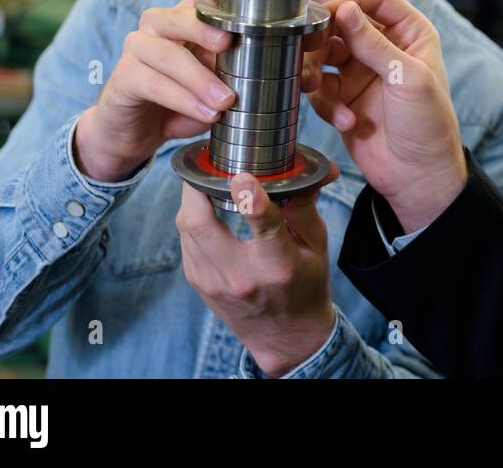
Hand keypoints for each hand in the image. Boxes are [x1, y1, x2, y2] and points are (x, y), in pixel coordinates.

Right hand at [74, 0, 234, 181]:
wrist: (136, 132)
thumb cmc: (187, 100)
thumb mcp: (224, 80)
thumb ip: (251, 68)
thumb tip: (302, 67)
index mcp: (191, 18)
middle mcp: (162, 25)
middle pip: (183, 14)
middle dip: (205, 28)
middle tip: (229, 45)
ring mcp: (140, 47)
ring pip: (168, 54)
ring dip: (199, 79)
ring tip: (225, 101)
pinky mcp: (125, 76)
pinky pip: (153, 83)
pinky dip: (182, 99)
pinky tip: (205, 113)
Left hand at [176, 171, 338, 377]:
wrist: (284, 335)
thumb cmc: (305, 284)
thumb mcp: (316, 245)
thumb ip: (305, 205)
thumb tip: (314, 168)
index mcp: (278, 265)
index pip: (262, 228)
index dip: (250, 199)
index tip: (242, 175)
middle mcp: (240, 276)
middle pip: (200, 224)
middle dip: (197, 187)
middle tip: (208, 167)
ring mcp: (213, 282)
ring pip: (186, 227)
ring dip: (193, 199)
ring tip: (208, 182)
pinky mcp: (197, 282)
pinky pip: (185, 239)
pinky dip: (193, 218)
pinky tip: (207, 209)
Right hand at [303, 0, 466, 233]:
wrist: (419, 177)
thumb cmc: (428, 125)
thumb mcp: (407, 78)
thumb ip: (373, 43)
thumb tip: (344, 8)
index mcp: (410, 32)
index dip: (349, 0)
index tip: (327, 14)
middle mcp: (384, 47)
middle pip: (340, 23)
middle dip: (322, 38)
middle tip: (310, 51)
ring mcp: (361, 72)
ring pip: (322, 54)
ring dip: (315, 70)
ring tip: (316, 87)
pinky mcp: (343, 98)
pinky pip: (319, 88)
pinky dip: (326, 104)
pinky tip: (347, 122)